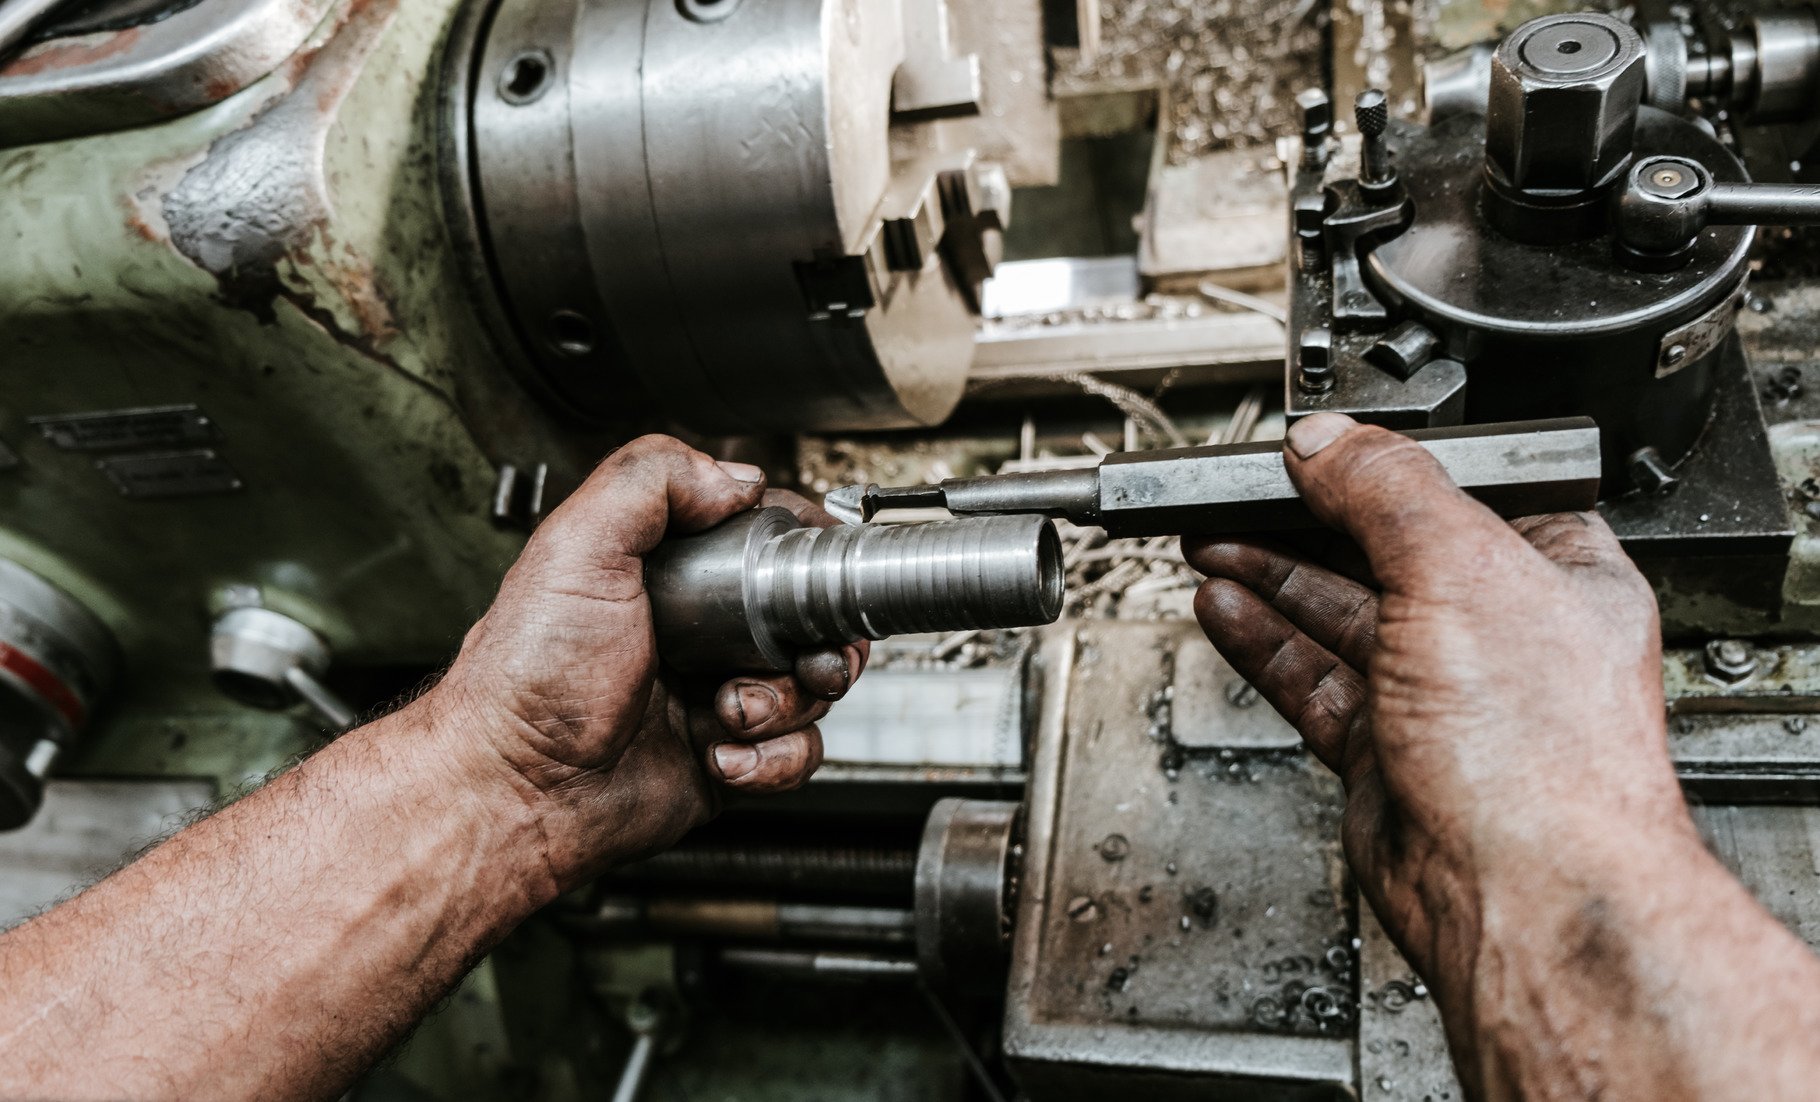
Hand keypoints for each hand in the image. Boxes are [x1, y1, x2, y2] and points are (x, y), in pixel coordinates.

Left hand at [425, 436, 865, 890]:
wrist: (514, 791)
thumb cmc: (526, 680)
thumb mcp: (576, 547)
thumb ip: (650, 482)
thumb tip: (734, 476)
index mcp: (668, 575)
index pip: (760, 542)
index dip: (797, 552)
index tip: (812, 565)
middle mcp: (697, 633)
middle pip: (806, 619)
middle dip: (817, 638)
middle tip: (798, 653)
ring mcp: (715, 697)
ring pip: (811, 687)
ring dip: (787, 700)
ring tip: (731, 708)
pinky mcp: (727, 759)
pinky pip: (794, 753)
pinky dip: (775, 757)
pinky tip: (724, 753)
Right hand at [1185, 413, 1690, 1083]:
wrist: (1525, 897)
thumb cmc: (1546, 755)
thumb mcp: (1461, 570)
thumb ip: (1385, 491)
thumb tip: (1328, 440)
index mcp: (1556, 570)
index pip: (1453, 490)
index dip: (1377, 466)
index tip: (1308, 449)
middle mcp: (1499, 631)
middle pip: (1381, 550)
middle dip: (1301, 520)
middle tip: (1233, 494)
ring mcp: (1439, 694)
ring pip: (1336, 614)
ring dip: (1269, 574)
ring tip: (1207, 540)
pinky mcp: (1386, 750)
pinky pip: (1311, 676)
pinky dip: (1263, 639)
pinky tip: (1224, 605)